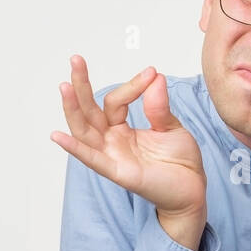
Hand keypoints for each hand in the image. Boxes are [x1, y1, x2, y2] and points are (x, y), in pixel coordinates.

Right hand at [51, 55, 206, 243]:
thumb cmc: (180, 162)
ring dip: (73, 108)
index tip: (152, 73)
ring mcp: (112, 156)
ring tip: (65, 86)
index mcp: (122, 129)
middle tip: (76, 60)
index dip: (132, 86)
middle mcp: (112, 141)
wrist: (192, 191)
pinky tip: (58, 136)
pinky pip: (92, 159)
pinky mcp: (117, 172)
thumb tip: (154, 77)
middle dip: (81, 85)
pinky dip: (74, 148)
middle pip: (89, 110)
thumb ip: (158, 105)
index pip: (116, 101)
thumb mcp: (170, 126)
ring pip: (84, 130)